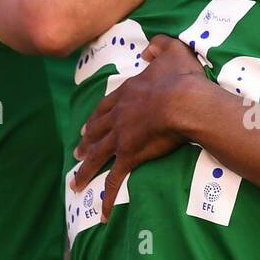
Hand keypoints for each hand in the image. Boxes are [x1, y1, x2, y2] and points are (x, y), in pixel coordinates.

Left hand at [70, 36, 205, 220]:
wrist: (183, 101)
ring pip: (97, 156)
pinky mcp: (129, 155)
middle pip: (96, 131)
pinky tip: (102, 214)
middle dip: (85, 143)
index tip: (87, 125)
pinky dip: (107, 198)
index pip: (106, 107)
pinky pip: (115, 181)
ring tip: (76, 182)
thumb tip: (149, 48)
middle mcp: (118, 115)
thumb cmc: (182, 78)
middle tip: (76, 153)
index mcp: (128, 93)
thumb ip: (161, 45)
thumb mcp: (174, 51)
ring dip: (85, 170)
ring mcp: (121, 136)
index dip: (96, 117)